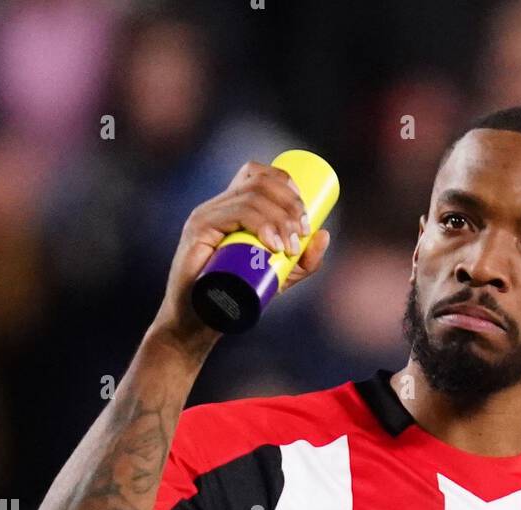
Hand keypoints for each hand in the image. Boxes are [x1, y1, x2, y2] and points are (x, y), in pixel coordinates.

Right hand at [150, 159, 331, 355]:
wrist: (196, 324)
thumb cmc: (234, 300)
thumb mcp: (277, 279)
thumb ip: (302, 261)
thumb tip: (324, 233)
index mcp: (230, 207)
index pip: (256, 174)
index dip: (285, 183)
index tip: (304, 213)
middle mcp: (216, 206)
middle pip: (258, 183)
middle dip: (289, 204)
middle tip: (302, 233)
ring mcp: (205, 216)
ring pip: (250, 197)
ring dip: (279, 218)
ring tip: (290, 247)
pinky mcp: (198, 231)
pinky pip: (233, 214)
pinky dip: (259, 224)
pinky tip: (272, 244)